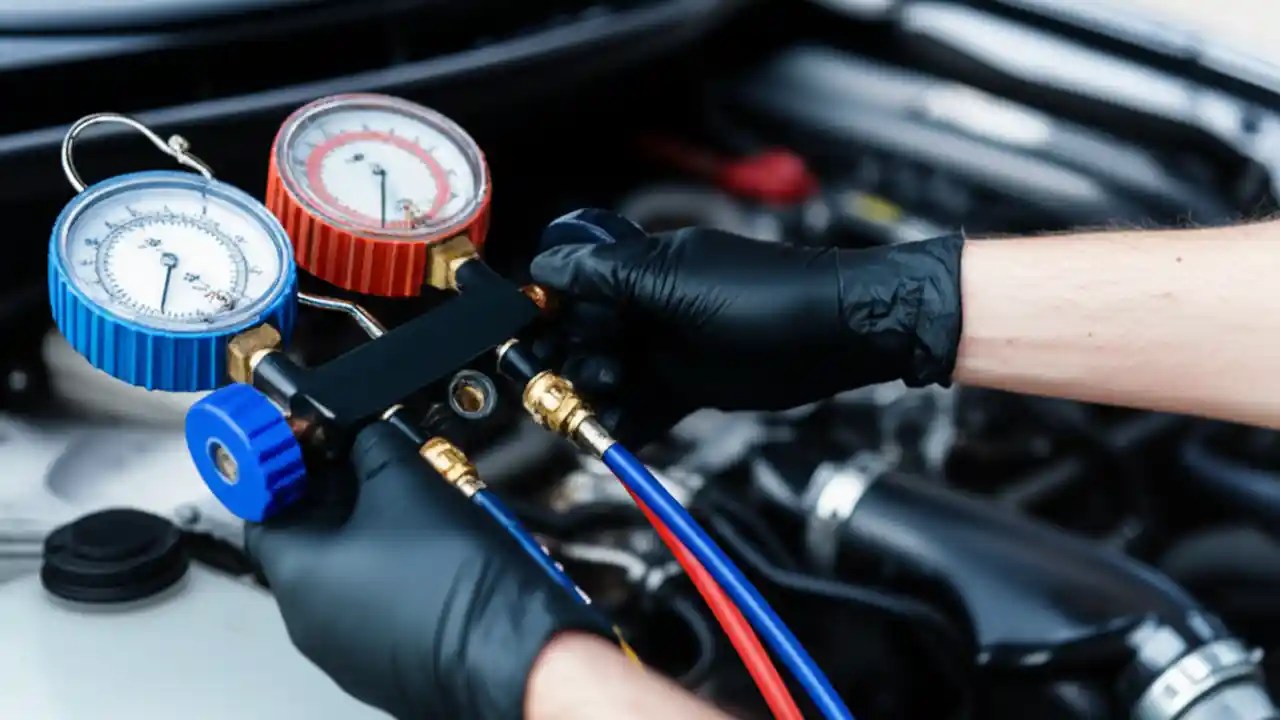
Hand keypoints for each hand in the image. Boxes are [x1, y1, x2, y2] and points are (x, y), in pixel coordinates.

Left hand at [246, 422, 608, 719]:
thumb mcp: (410, 483)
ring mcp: (346, 648)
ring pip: (345, 573)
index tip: (306, 445)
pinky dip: (392, 573)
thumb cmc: (459, 583)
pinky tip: (431, 552)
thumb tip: (367, 436)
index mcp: (298, 577)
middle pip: (308, 539)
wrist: (511, 649)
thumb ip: (374, 447)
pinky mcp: (384, 661)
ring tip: (413, 506)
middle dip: (340, 495)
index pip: (263, 507)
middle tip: (371, 464)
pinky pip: (374, 605)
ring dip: (370, 535)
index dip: (286, 468)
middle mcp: (309, 620)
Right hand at [530, 212, 963, 441]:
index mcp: (643, 269)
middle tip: (572, 378)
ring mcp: (669, 348)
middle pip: (585, 337)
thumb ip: (611, 275)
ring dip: (595, 394)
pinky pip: (644, 408)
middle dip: (570, 359)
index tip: (530, 337)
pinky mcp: (689, 386)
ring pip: (610, 376)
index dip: (550, 311)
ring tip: (595, 405)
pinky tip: (610, 436)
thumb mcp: (680, 280)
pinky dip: (625, 423)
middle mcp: (650, 307)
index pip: (576, 285)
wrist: (838, 334)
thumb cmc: (768, 295)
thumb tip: (548, 264)